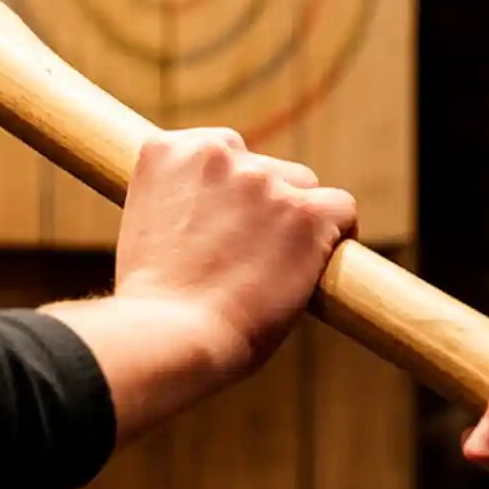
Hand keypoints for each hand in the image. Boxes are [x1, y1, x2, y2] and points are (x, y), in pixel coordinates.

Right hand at [114, 127, 356, 371]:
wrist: (168, 339)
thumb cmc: (153, 304)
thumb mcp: (147, 227)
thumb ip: (181, 202)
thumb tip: (217, 214)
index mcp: (167, 151)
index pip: (219, 150)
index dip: (228, 189)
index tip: (226, 222)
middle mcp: (217, 153)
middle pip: (262, 167)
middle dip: (261, 205)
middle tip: (250, 254)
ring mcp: (263, 181)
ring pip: (301, 187)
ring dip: (294, 220)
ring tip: (275, 269)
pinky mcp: (305, 213)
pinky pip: (340, 208)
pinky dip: (337, 234)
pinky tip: (322, 261)